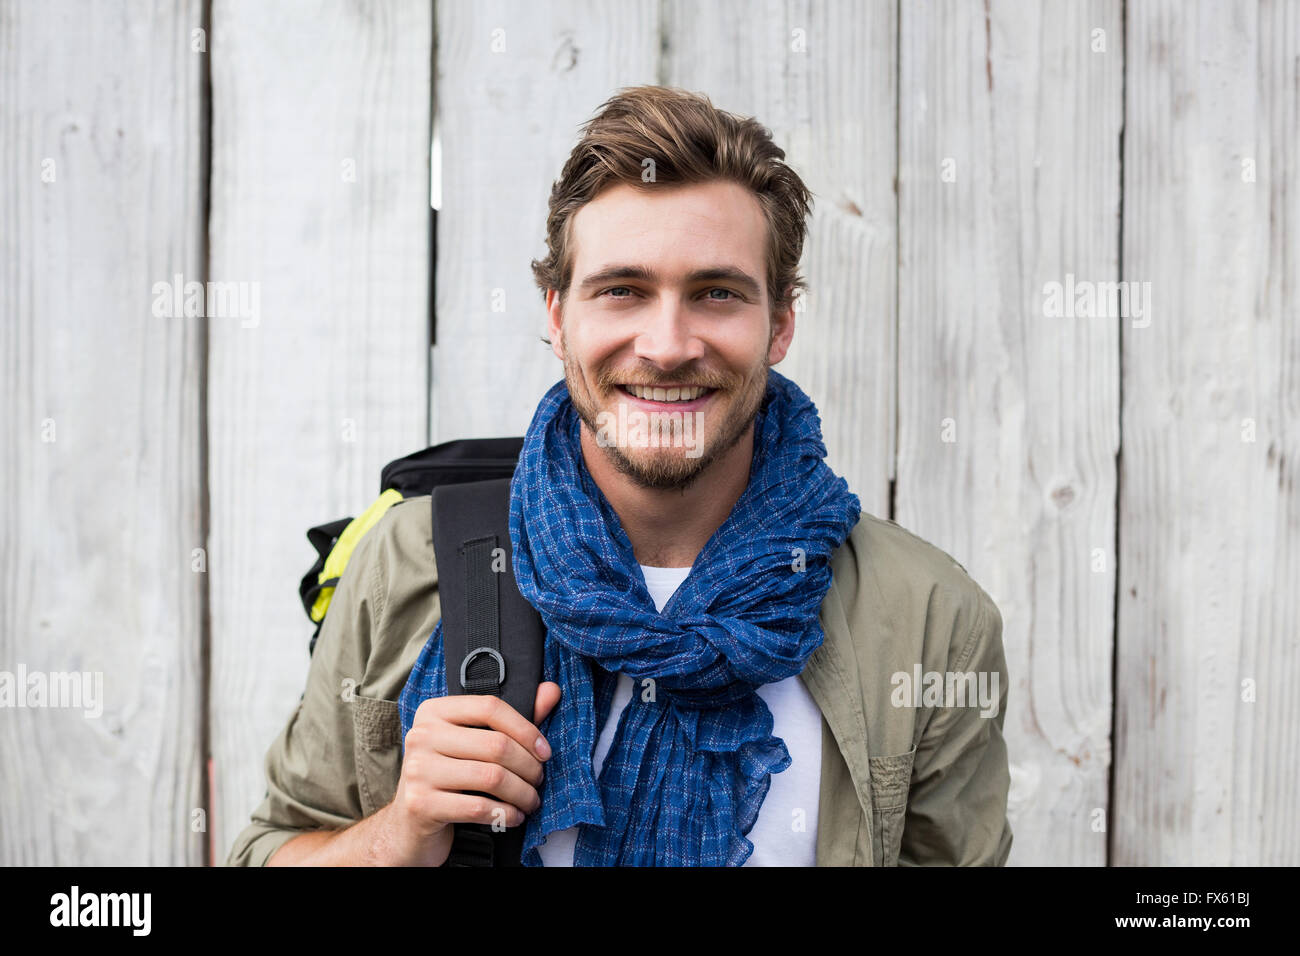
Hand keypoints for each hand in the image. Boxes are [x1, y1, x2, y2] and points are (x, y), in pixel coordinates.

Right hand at [387, 682, 560, 865]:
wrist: (409, 823)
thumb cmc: (448, 776)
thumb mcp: (474, 742)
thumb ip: (512, 719)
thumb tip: (551, 691)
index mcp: (435, 711)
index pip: (490, 707)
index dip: (526, 729)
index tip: (545, 751)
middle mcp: (422, 735)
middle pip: (495, 744)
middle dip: (528, 767)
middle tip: (538, 780)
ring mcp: (419, 770)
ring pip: (491, 777)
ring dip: (521, 793)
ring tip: (530, 800)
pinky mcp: (421, 804)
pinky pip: (478, 807)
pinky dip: (505, 814)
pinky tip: (515, 816)